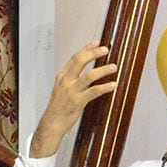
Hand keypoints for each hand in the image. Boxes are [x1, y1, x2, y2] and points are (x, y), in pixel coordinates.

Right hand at [28, 43, 117, 157]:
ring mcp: (72, 91)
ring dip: (103, 70)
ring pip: (89, 75)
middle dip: (93, 53)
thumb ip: (71, 79)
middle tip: (105, 49)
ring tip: (114, 67)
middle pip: (80, 61)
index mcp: (62, 76)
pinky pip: (94, 92)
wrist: (52, 123)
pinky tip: (113, 85)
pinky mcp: (78, 102)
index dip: (86, 49)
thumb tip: (84, 72)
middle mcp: (66, 81)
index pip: (75, 58)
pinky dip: (105, 87)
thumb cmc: (58, 107)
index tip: (96, 42)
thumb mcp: (62, 89)